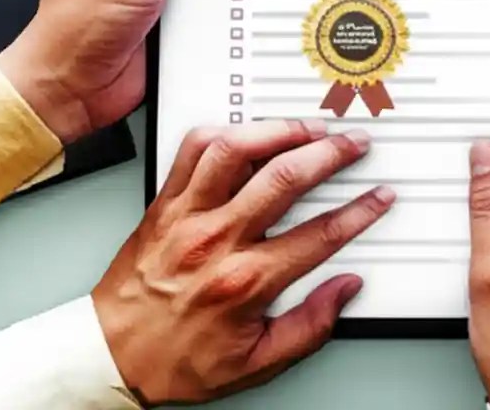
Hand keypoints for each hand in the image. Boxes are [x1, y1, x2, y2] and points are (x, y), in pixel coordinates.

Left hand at [92, 120, 394, 404]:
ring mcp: (187, 216)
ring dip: (280, 131)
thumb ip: (309, 327)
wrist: (110, 352)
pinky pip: (192, 151)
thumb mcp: (256, 363)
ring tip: (309, 126)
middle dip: (331, 154)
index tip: (378, 197)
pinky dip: (224, 131)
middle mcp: (216, 241)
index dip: (360, 211)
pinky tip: (250, 131)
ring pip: (236, 150)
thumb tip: (345, 289)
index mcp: (245, 282)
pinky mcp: (164, 203)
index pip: (320, 234)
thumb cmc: (177, 359)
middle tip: (354, 144)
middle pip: (285, 178)